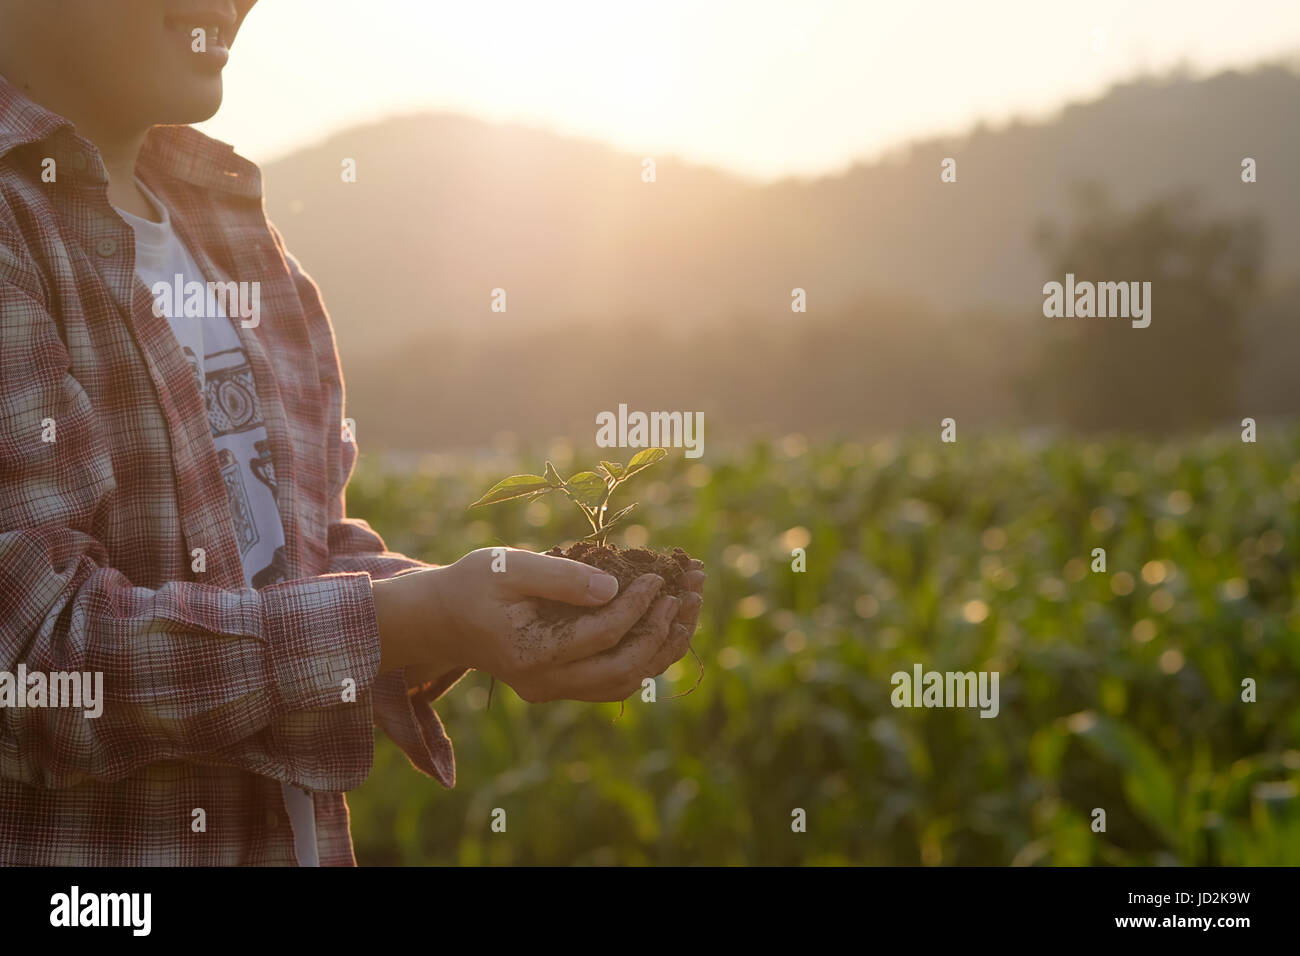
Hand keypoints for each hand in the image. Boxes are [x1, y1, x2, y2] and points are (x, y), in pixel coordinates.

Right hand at [378, 548, 698, 702]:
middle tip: (688, 594)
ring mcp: (553, 691)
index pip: (600, 635)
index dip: (637, 607)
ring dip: (662, 647)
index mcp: (530, 653)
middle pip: (622, 669)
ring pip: (624, 682)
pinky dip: (645, 656)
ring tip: (690, 607)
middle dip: (662, 631)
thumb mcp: (508, 566)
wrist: (443, 619)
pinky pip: (614, 681)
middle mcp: (544, 683)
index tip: (659, 578)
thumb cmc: (474, 583)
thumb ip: (559, 577)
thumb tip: (614, 588)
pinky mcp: (562, 687)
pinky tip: (666, 625)